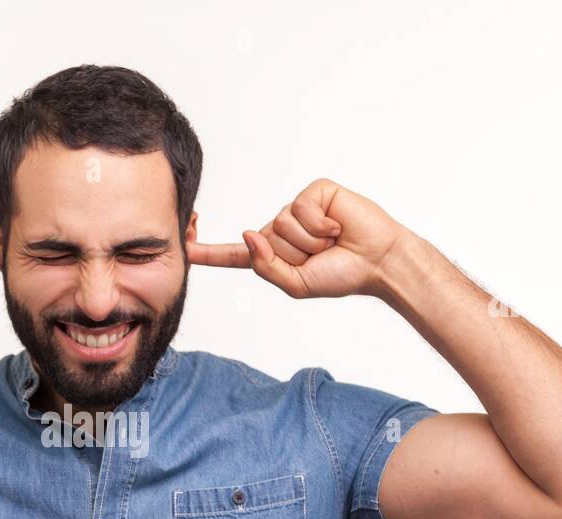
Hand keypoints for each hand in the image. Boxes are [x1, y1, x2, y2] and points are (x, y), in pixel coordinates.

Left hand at [188, 178, 407, 298]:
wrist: (378, 262)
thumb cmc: (341, 275)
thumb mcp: (296, 284)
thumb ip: (266, 267)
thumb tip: (248, 234)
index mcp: (273, 254)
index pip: (233, 254)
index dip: (208, 253)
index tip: (183, 247)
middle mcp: (280, 229)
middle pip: (263, 241)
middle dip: (295, 254)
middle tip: (323, 256)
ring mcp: (297, 208)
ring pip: (281, 225)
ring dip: (310, 241)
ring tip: (332, 242)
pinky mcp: (315, 192)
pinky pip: (300, 208)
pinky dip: (320, 224)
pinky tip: (337, 227)